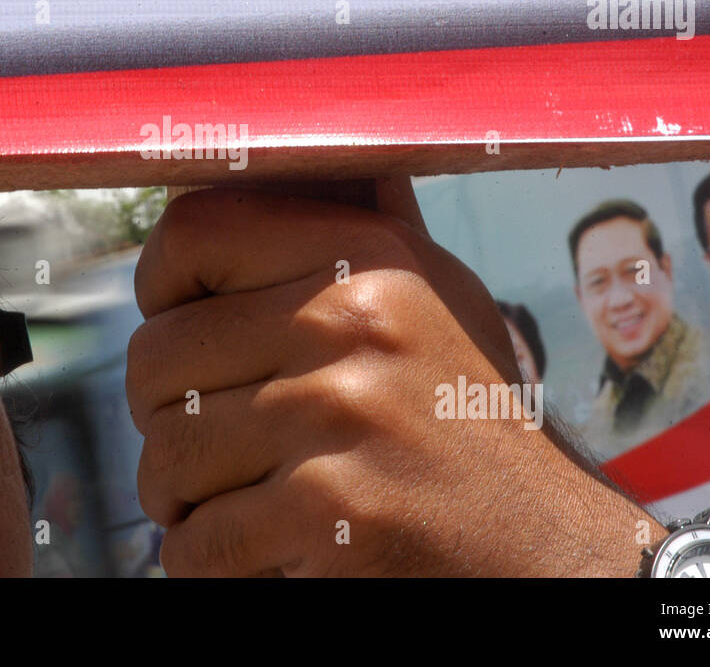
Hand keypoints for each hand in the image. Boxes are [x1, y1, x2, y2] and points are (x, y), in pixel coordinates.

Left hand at [126, 178, 665, 575]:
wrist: (553, 550)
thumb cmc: (466, 422)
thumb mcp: (431, 299)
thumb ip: (357, 222)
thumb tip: (281, 148)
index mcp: (367, 256)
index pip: (191, 233)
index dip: (160, 287)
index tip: (183, 331)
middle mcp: (354, 321)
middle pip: (156, 357)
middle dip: (164, 416)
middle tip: (210, 445)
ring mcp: (343, 414)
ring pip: (166, 455)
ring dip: (180, 496)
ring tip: (234, 500)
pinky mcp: (334, 513)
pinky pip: (196, 542)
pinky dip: (208, 561)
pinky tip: (265, 551)